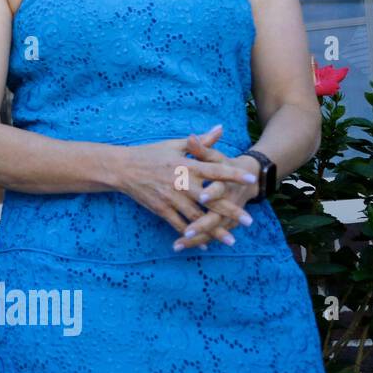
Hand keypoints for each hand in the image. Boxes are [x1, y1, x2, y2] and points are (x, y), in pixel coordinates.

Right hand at [115, 124, 258, 248]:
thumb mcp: (175, 145)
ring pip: (196, 217)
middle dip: (230, 211)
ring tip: (232, 240)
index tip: (250, 180)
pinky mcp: (161, 209)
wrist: (122, 168)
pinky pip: (178, 225)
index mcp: (186, 165)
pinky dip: (191, 235)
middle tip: (250, 221)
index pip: (214, 170)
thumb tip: (221, 128)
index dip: (233, 175)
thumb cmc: (150, 154)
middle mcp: (181, 183)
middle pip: (210, 199)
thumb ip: (201, 142)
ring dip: (214, 230)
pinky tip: (203, 244)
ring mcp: (171, 198)